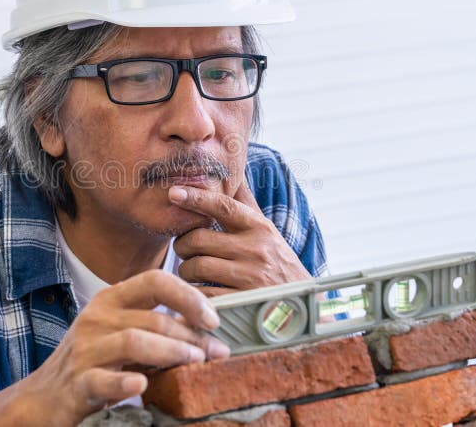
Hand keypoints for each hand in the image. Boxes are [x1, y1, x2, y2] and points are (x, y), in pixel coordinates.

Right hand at [0, 270, 229, 426]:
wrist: (45, 397)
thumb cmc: (94, 360)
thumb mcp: (121, 331)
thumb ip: (156, 324)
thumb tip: (209, 331)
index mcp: (111, 299)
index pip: (155, 280)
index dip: (189, 296)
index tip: (212, 320)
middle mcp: (97, 318)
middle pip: (153, 318)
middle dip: (191, 336)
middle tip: (216, 354)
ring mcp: (85, 349)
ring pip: (135, 342)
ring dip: (172, 352)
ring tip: (195, 365)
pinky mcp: (78, 382)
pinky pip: (103, 379)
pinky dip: (124, 381)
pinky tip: (142, 384)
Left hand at [169, 179, 312, 296]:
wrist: (301, 305)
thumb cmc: (277, 264)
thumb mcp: (267, 231)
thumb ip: (247, 203)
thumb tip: (235, 170)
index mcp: (260, 228)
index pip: (224, 206)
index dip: (196, 197)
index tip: (174, 192)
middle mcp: (256, 250)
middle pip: (199, 239)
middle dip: (183, 245)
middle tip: (184, 250)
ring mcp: (250, 278)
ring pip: (196, 267)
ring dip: (186, 270)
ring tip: (191, 271)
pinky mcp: (242, 303)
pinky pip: (203, 294)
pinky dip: (193, 292)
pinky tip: (198, 291)